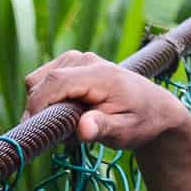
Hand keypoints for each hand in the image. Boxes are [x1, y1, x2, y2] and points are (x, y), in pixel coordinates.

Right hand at [22, 50, 190, 149]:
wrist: (154, 108)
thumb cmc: (140, 121)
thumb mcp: (125, 131)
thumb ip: (103, 129)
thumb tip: (84, 128)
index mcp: (100, 74)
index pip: (54, 83)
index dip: (37, 106)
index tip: (37, 131)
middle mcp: (85, 60)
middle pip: (39, 83)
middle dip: (42, 111)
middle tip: (64, 132)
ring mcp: (76, 58)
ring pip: (36, 82)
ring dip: (44, 105)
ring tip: (72, 120)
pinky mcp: (71, 63)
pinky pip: (42, 82)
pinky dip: (47, 99)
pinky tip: (70, 110)